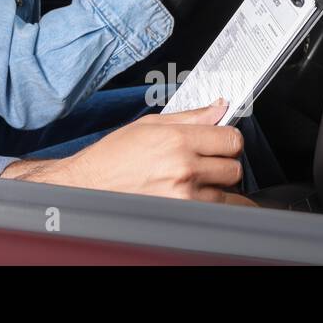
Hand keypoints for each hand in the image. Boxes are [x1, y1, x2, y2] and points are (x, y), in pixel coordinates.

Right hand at [2, 99, 246, 202]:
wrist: (89, 186)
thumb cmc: (113, 156)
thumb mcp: (149, 126)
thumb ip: (191, 117)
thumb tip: (219, 107)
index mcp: (176, 140)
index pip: (232, 140)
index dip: (228, 139)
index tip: (221, 142)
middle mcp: (183, 168)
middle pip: (234, 168)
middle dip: (223, 163)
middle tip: (204, 162)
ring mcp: (184, 196)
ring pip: (228, 192)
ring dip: (216, 187)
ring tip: (191, 181)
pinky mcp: (182, 216)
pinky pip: (216, 211)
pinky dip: (211, 205)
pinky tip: (193, 196)